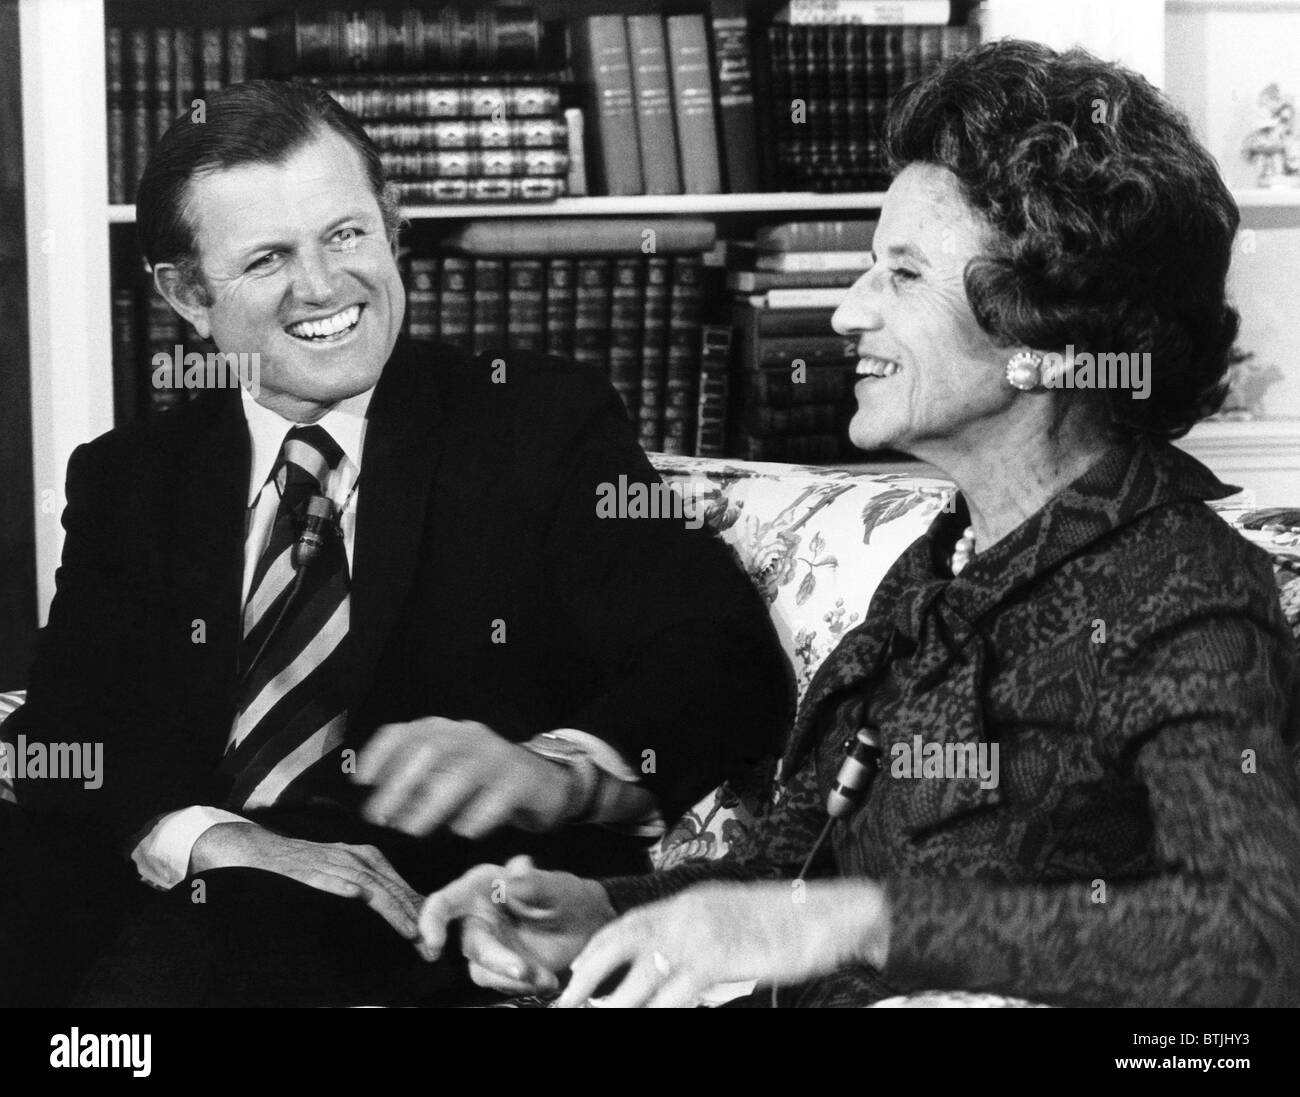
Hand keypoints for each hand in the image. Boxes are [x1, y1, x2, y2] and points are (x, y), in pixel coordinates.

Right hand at [189, 822, 426, 946]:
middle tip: (430, 946)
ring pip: (368, 885)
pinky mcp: (305, 869)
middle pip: (391, 888)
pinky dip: (344, 886)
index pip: (399, 887)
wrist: (256, 849)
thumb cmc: (300, 867)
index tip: (435, 940)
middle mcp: (352, 857)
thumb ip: (364, 890)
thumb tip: (393, 920)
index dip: (418, 912)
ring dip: (391, 909)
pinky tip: (358, 896)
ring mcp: (329, 861)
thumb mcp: (339, 873)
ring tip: (410, 932)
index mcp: (364, 858)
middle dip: (413, 917)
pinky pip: (328, 877)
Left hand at [354, 717, 571, 836]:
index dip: (380, 754)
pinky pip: (497, 798)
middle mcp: (469, 736)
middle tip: (381, 817)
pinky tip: (463, 832)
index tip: (361, 781)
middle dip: (400, 784)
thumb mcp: (446, 774)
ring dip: (432, 804)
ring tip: (412, 830)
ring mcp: (498, 756)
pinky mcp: (521, 780)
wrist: (542, 781)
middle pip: (431, 749)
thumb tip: (377, 805)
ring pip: (462, 774)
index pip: (406, 731)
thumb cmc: (482, 782)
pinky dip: (476, 816)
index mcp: (446, 731)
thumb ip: (415, 784)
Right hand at [420, 855, 615, 995]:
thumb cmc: (567, 896)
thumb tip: (513, 874)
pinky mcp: (498, 969)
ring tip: (547, 977)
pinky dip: (521, 985)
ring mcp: (486, 945)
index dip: (431, 921)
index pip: (445, 902)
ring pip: (481, 970)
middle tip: (527, 970)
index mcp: (482, 886)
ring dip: (512, 977)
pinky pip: (498, 983)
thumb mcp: (557, 886)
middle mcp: (476, 916)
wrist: (587, 927)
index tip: (434, 943)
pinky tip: (547, 979)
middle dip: (498, 960)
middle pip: (469, 944)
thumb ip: (534, 882)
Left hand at [556, 879, 889, 1007]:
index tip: (577, 971)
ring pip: (640, 974)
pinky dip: (657, 1010)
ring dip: (614, 1001)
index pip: (630, 922)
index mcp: (688, 902)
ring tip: (595, 1015)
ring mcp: (699, 933)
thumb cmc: (787, 922)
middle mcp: (686, 911)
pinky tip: (648, 1018)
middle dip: (589, 972)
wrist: (829, 912)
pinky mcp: (716, 957)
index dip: (599, 949)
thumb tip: (677, 965)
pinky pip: (674, 994)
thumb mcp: (730, 919)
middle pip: (622, 940)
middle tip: (567, 999)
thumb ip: (700, 936)